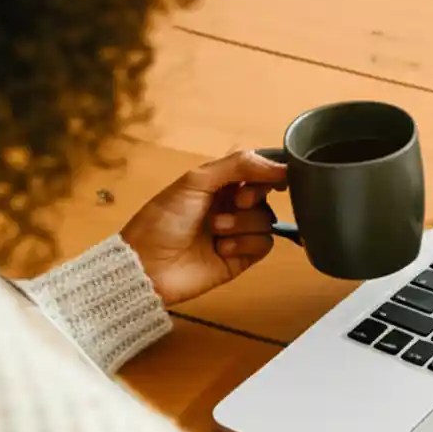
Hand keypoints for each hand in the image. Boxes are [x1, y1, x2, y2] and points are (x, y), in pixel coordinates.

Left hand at [121, 150, 286, 305]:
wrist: (149, 266)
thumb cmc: (165, 218)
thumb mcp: (196, 181)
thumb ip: (238, 166)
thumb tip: (283, 165)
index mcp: (219, 185)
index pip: (257, 172)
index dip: (269, 173)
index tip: (275, 177)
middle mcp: (231, 206)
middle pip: (265, 196)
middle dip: (252, 198)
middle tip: (236, 202)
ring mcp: (238, 233)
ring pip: (266, 220)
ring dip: (241, 224)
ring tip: (215, 231)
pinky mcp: (244, 258)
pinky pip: (264, 244)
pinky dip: (245, 244)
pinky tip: (222, 249)